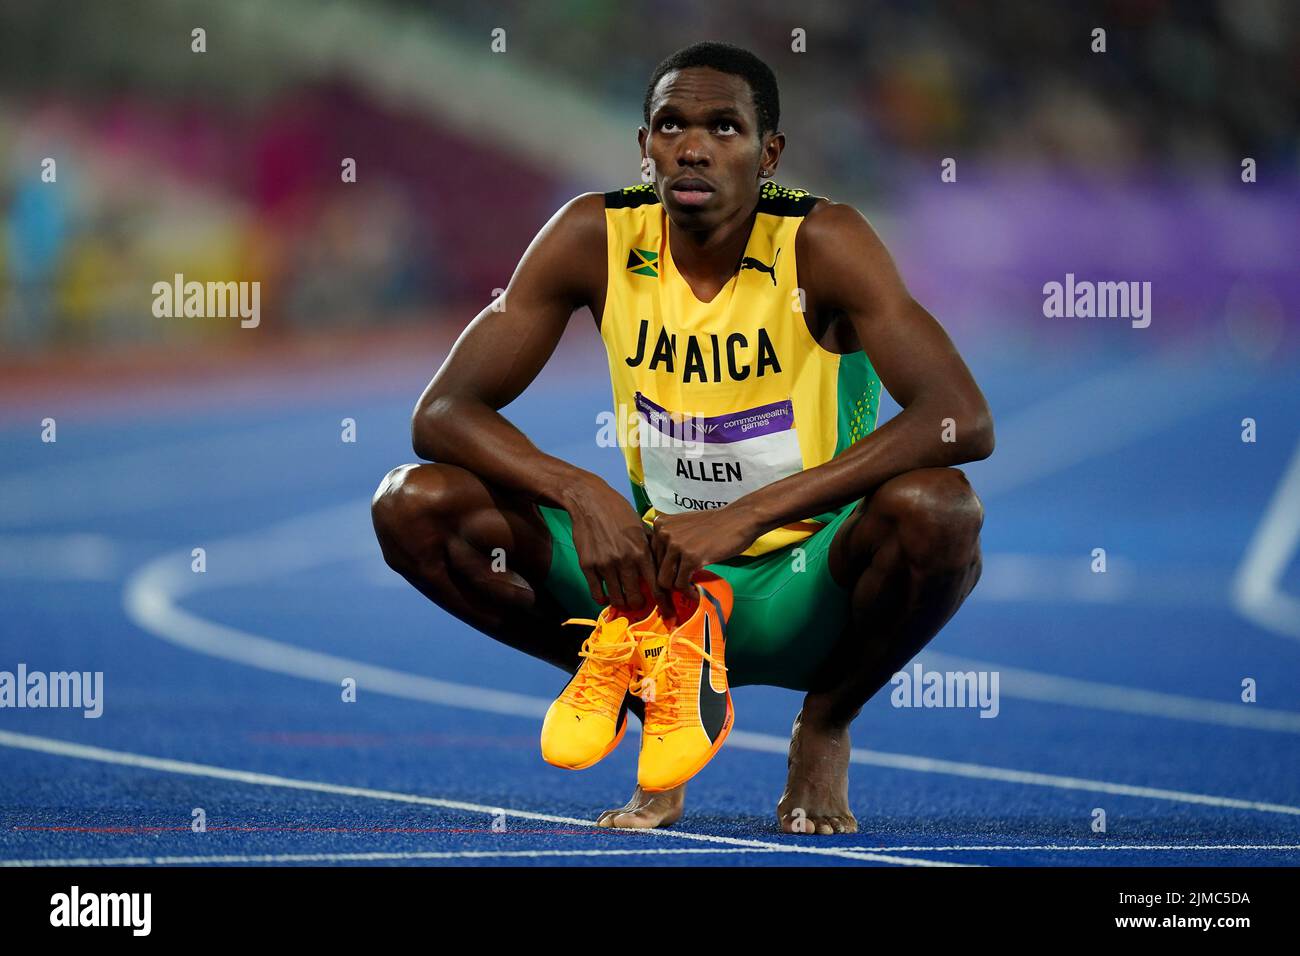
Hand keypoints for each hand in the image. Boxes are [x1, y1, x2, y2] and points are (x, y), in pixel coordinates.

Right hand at [561, 477, 663, 611]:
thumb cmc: (619, 512)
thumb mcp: (641, 527)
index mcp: (641, 551)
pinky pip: (597, 594)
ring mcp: (605, 565)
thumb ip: (652, 548)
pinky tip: (607, 595)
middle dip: (640, 604)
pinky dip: (604, 599)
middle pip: (636, 598)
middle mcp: (625, 561)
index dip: (664, 603)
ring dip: (622, 603)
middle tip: (639, 602)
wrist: (590, 501)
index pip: (657, 586)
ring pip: (617, 599)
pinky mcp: (587, 566)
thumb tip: (665, 567)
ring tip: (623, 600)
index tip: (668, 613)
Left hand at [650, 504, 760, 591]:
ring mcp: (676, 545)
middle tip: (682, 586)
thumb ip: (670, 539)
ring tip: (689, 588)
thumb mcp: (684, 525)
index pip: (650, 556)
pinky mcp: (691, 558)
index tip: (674, 576)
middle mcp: (663, 533)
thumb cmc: (715, 525)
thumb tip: (659, 566)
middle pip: (655, 569)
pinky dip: (688, 592)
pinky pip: (680, 584)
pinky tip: (695, 591)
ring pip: (664, 580)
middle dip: (668, 581)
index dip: (662, 569)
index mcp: (660, 524)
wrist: (739, 519)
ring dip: (677, 589)